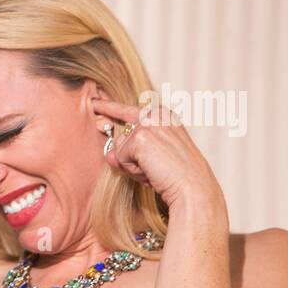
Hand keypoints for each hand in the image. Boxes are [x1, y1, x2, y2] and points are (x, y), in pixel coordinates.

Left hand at [92, 98, 222, 208]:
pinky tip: (151, 172)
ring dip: (132, 166)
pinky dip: (132, 170)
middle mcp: (155, 114)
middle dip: (129, 159)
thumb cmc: (176, 176)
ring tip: (155, 170)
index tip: (93, 100)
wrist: (193, 188)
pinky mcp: (139, 138)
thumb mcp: (153, 157)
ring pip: (118, 150)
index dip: (108, 107)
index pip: (128, 109)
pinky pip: (118, 159)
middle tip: (154, 168)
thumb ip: (128, 150)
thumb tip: (108, 153)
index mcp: (163, 115)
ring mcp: (147, 124)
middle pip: (120, 137)